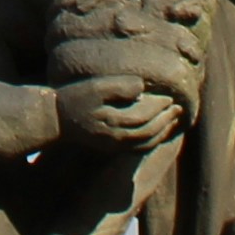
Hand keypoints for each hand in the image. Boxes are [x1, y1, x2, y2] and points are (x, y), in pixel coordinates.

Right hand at [58, 70, 178, 149]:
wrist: (54, 120)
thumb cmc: (73, 99)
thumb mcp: (94, 87)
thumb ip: (118, 86)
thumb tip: (141, 86)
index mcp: (113, 122)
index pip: (144, 115)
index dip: (159, 106)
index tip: (172, 95)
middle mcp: (116, 138)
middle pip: (149, 131)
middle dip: (165, 120)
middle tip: (179, 107)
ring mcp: (113, 145)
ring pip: (146, 143)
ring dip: (162, 131)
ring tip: (173, 119)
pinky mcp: (111, 147)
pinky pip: (137, 148)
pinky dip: (152, 141)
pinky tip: (156, 132)